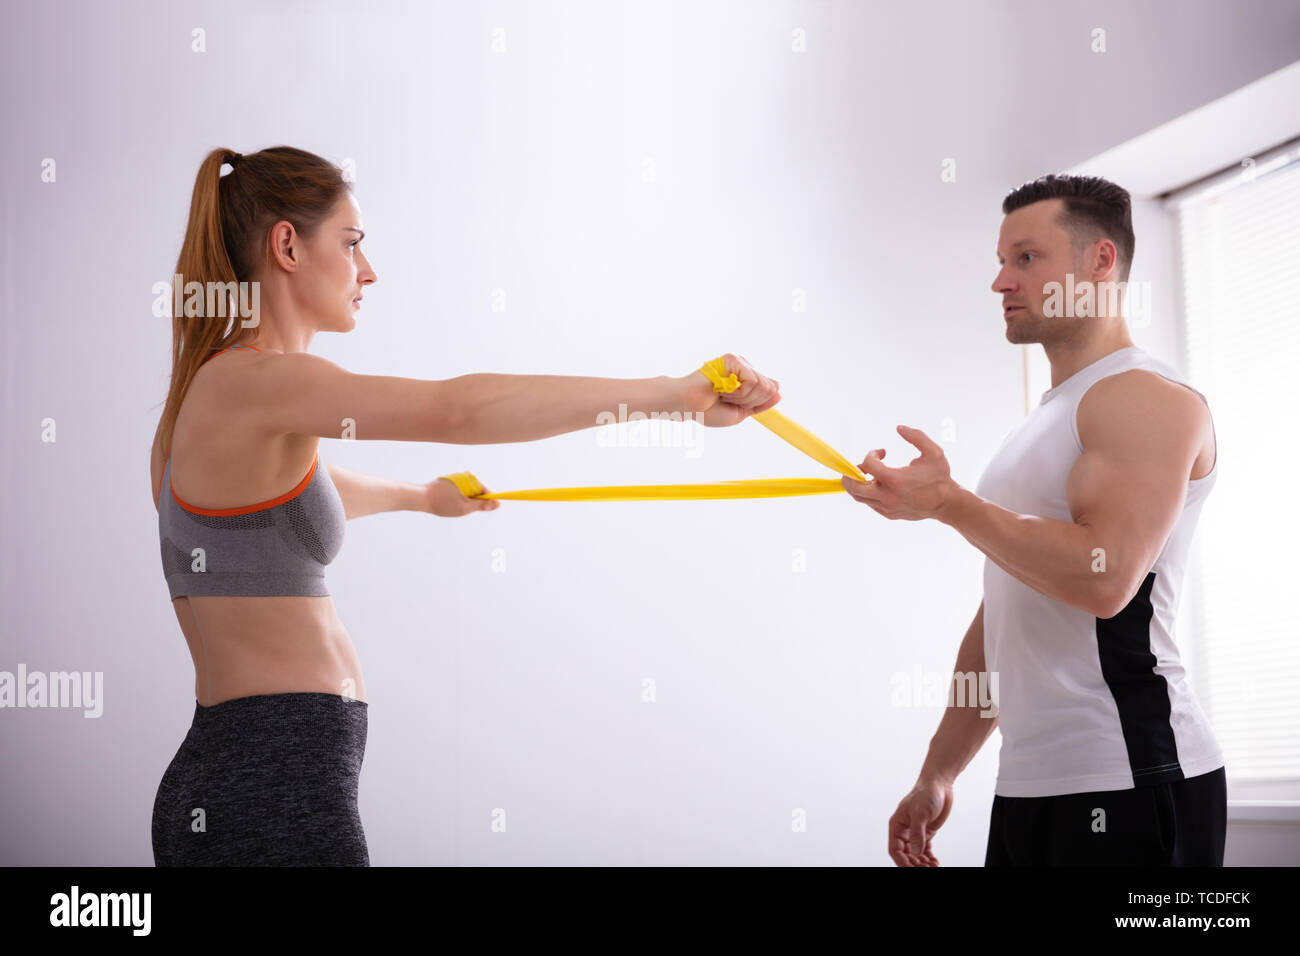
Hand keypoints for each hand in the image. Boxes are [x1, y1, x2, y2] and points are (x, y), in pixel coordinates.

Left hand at [424, 477, 501, 515]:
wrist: (421, 497)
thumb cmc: (443, 503)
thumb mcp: (465, 507)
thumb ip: (482, 506)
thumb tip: (497, 504)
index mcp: (470, 480)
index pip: (486, 491)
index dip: (488, 502)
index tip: (489, 510)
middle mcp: (464, 476)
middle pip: (478, 491)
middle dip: (474, 502)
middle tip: (464, 509)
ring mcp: (457, 478)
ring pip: (468, 492)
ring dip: (465, 500)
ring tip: (454, 506)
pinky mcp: (450, 481)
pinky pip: (460, 490)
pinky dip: (458, 498)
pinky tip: (449, 502)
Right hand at [678, 352, 780, 426]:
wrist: (689, 406)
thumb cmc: (709, 410)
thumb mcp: (742, 411)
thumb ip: (760, 403)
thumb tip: (779, 393)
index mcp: (747, 379)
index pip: (770, 389)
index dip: (758, 402)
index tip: (737, 404)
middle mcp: (745, 368)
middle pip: (769, 388)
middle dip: (751, 401)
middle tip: (729, 400)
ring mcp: (739, 362)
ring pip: (762, 385)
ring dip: (743, 398)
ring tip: (724, 395)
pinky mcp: (733, 359)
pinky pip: (752, 381)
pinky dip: (739, 392)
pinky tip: (723, 390)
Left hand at [841, 425, 955, 520]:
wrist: (947, 503)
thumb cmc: (939, 477)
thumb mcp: (933, 452)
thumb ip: (916, 436)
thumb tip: (899, 428)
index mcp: (896, 480)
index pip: (868, 465)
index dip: (871, 454)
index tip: (882, 452)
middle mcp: (887, 496)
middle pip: (853, 487)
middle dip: (851, 473)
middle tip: (861, 466)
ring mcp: (886, 507)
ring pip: (859, 497)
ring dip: (859, 483)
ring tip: (869, 474)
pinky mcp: (888, 514)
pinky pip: (869, 503)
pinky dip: (868, 492)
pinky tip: (880, 484)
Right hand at [888, 778, 952, 866]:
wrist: (940, 785)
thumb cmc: (926, 793)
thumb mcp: (920, 813)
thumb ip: (918, 833)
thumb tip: (916, 853)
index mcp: (897, 825)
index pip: (895, 849)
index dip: (901, 862)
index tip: (911, 869)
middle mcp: (904, 831)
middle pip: (905, 854)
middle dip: (914, 864)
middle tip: (926, 869)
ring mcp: (915, 832)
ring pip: (915, 854)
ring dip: (922, 863)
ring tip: (932, 867)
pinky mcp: (927, 832)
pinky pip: (925, 849)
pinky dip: (929, 857)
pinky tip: (935, 862)